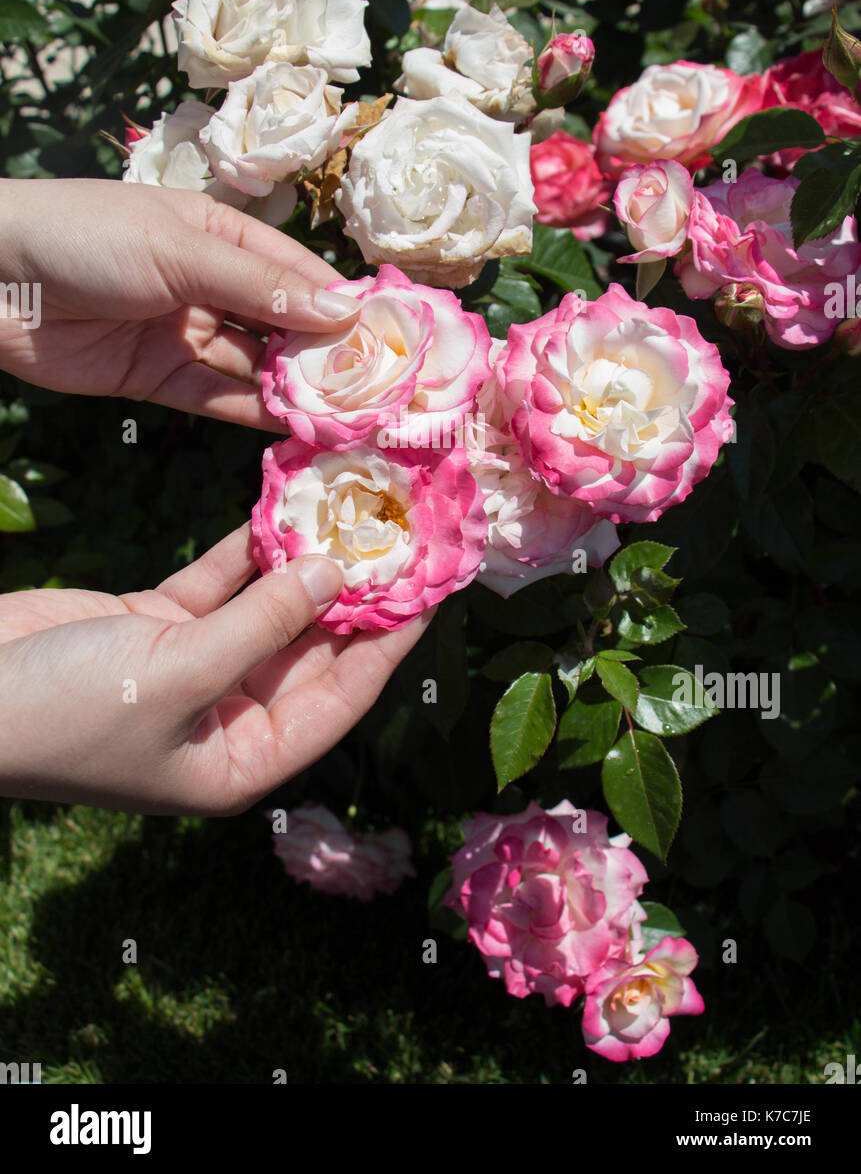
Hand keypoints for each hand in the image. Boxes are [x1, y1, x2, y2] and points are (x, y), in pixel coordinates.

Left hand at [0, 178, 358, 430]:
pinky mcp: (156, 378)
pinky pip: (214, 398)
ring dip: (295, 390)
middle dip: (326, 356)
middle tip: (378, 392)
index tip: (392, 340)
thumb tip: (341, 314)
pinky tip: (292, 429)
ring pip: (253, 366)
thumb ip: (259, 288)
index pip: (297, 274)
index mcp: (220, 235)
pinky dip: (250, 414)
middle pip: (282, 325)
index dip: (342, 306)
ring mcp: (184, 333)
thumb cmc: (87, 237)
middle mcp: (210, 284)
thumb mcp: (180, 251)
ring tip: (347, 418)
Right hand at [0, 526, 430, 813]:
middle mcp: (227, 717)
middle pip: (312, 647)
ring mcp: (191, 667)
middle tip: (402, 529)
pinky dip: (246, 547)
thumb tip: (336, 573)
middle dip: (353, 591)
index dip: (390, 640)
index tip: (436, 585)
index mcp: (241, 759)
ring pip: (268, 607)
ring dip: (302, 559)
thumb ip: (263, 623)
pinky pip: (219, 583)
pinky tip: (282, 503)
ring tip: (354, 504)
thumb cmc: (66, 712)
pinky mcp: (155, 625)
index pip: (342, 696)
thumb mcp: (178, 673)